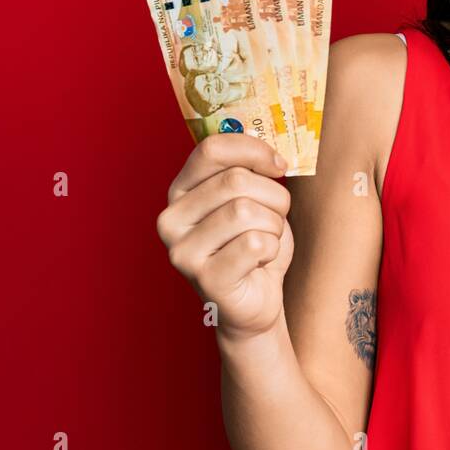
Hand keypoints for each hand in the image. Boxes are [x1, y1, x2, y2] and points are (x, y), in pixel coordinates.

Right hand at [156, 134, 293, 340]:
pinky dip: (272, 249)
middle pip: (236, 181)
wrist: (255, 300)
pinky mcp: (204, 278)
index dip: (253, 150)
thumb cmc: (254, 244)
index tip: (278, 166)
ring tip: (266, 240)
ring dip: (273, 225)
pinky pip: (255, 244)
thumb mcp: (252, 199)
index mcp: (180, 191)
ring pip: (247, 211)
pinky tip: (260, 262)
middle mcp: (171, 219)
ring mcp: (182, 251)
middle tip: (275, 216)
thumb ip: (250, 171)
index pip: (211, 149)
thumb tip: (271, 151)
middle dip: (273, 197)